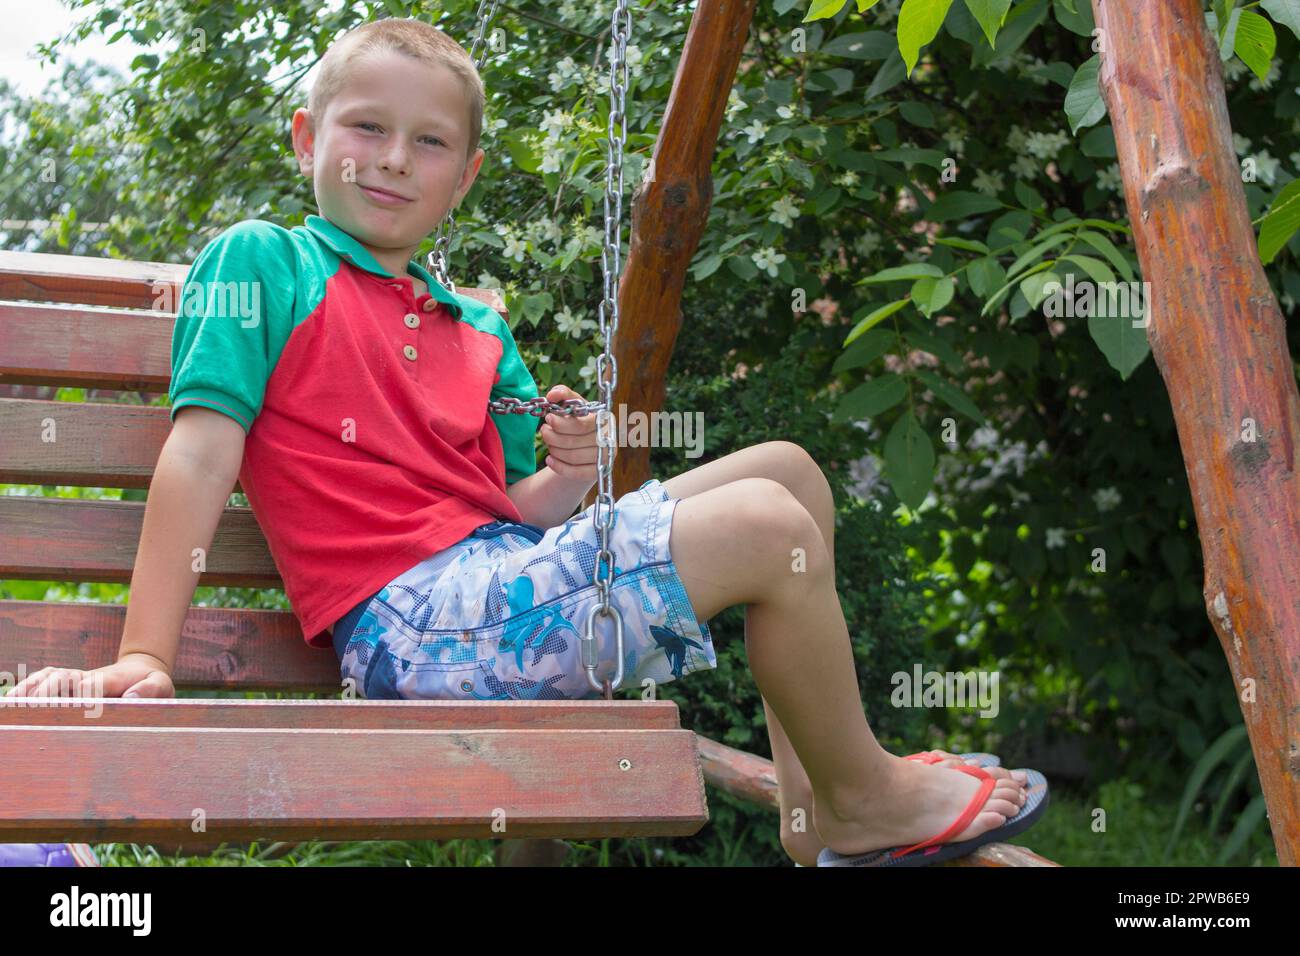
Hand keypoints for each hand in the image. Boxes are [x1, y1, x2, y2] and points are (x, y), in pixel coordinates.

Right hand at [7, 653, 174, 698]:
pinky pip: (44, 680)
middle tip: (37, 707)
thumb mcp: (162, 684)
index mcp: (115, 679)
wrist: (141, 671)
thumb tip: (131, 698)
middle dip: (51, 691)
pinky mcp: (68, 682)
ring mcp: (77, 678)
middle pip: (65, 678)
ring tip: (15, 706)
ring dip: (33, 688)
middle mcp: (90, 677)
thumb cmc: (152, 682)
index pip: (96, 683)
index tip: (78, 700)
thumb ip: (151, 689)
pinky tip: (14, 701)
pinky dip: (28, 686)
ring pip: (51, 678)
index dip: (86, 690)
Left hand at [539, 383, 598, 483]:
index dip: (560, 424)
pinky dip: (559, 467)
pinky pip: (576, 472)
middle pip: (574, 442)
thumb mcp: (574, 405)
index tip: (548, 419)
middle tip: (544, 431)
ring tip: (549, 443)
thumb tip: (553, 394)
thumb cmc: (579, 421)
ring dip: (554, 450)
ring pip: (572, 457)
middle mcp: (608, 437)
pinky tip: (550, 460)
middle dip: (552, 437)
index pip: (580, 425)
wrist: (588, 445)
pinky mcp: (599, 471)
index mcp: (604, 418)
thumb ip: (563, 394)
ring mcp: (605, 456)